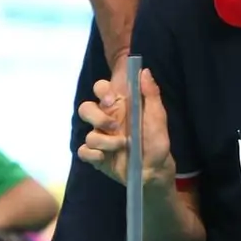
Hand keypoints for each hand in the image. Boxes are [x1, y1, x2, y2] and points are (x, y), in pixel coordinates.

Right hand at [78, 68, 173, 189]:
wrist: (155, 170)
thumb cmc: (156, 141)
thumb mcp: (157, 116)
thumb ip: (151, 93)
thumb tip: (144, 71)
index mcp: (118, 107)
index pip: (100, 89)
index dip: (101, 90)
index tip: (110, 99)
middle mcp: (105, 121)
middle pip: (85, 108)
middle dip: (96, 116)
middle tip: (113, 125)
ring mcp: (100, 138)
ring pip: (88, 133)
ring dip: (104, 140)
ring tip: (122, 146)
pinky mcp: (96, 156)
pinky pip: (83, 151)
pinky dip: (92, 154)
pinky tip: (104, 157)